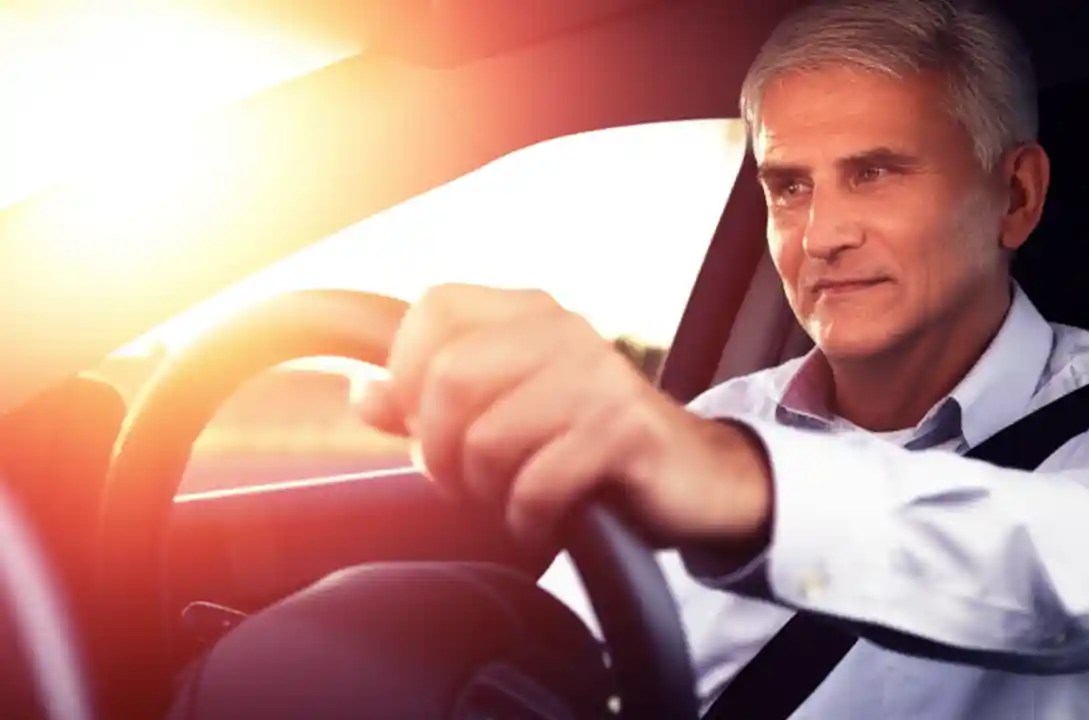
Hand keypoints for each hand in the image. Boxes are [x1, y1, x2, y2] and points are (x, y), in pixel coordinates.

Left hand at [357, 284, 772, 550]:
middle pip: (448, 379)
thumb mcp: (511, 409)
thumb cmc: (590, 440)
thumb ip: (433, 399)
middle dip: (440, 450)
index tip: (426, 423)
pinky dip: (528, 517)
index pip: (434, 309)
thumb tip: (364, 394)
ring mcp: (598, 377)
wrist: (693, 474)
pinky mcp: (623, 430)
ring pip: (486, 439)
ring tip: (513, 497)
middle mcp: (564, 331)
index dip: (408, 372)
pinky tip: (546, 517)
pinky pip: (536, 483)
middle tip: (465, 481)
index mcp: (530, 313)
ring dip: (485, 491)